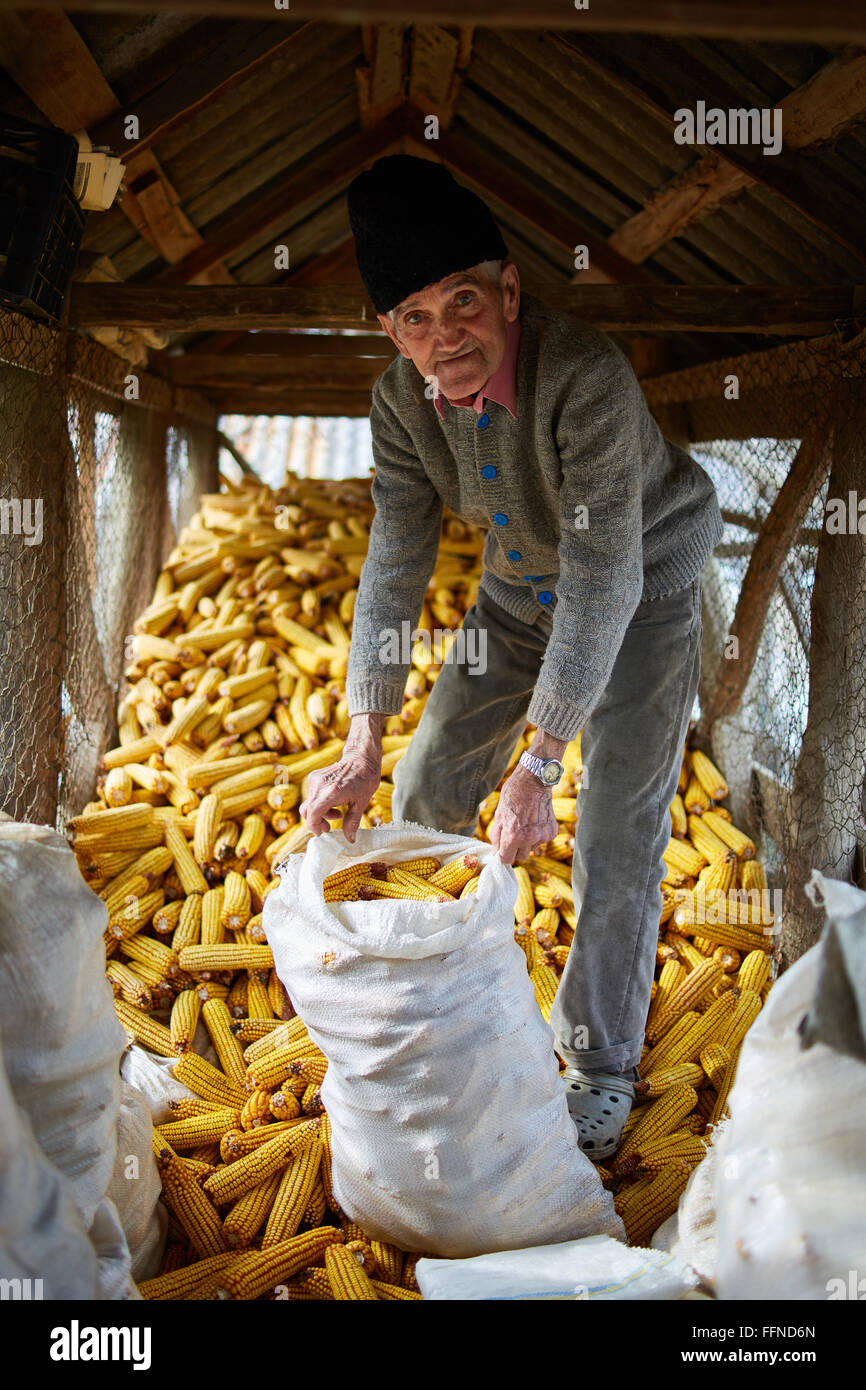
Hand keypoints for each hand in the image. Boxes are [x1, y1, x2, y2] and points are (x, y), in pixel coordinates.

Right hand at [300, 713, 382, 842]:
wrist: (361, 758)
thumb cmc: (365, 778)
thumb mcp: (361, 803)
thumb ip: (353, 822)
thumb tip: (350, 840)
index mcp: (331, 792)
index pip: (313, 814)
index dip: (315, 827)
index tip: (322, 833)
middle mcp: (319, 785)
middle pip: (307, 811)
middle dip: (317, 822)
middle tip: (329, 827)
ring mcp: (315, 779)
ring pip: (309, 804)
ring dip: (321, 813)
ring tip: (337, 813)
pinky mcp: (315, 776)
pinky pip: (312, 795)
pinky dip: (320, 803)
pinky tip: (334, 803)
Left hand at [489, 765, 557, 864]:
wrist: (534, 781)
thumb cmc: (513, 795)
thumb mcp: (499, 815)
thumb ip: (497, 836)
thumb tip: (496, 852)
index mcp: (514, 836)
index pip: (506, 859)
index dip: (502, 855)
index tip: (501, 850)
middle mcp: (530, 839)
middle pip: (520, 857)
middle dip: (515, 849)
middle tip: (513, 835)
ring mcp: (543, 836)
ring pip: (531, 848)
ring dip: (527, 842)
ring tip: (525, 823)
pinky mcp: (552, 832)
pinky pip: (541, 840)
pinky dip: (537, 834)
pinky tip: (535, 820)